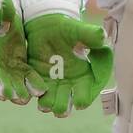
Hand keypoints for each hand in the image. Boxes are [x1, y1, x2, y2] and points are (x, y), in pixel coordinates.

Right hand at [0, 0, 45, 104]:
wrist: (11, 19)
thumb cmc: (2, 15)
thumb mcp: (3, 10)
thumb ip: (2, 8)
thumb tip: (1, 0)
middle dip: (1, 88)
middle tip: (7, 95)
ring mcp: (10, 69)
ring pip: (11, 85)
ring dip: (16, 93)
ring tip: (22, 99)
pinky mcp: (23, 69)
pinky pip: (28, 80)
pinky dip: (32, 87)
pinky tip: (39, 92)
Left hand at [20, 0, 112, 116]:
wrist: (46, 25)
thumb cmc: (67, 28)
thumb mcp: (79, 30)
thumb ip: (90, 35)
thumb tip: (103, 38)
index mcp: (83, 77)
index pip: (85, 95)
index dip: (83, 100)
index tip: (79, 100)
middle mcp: (68, 85)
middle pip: (65, 106)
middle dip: (61, 107)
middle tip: (56, 104)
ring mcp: (51, 84)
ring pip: (49, 104)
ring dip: (46, 104)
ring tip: (43, 101)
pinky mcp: (36, 81)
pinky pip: (33, 94)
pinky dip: (31, 95)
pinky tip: (30, 93)